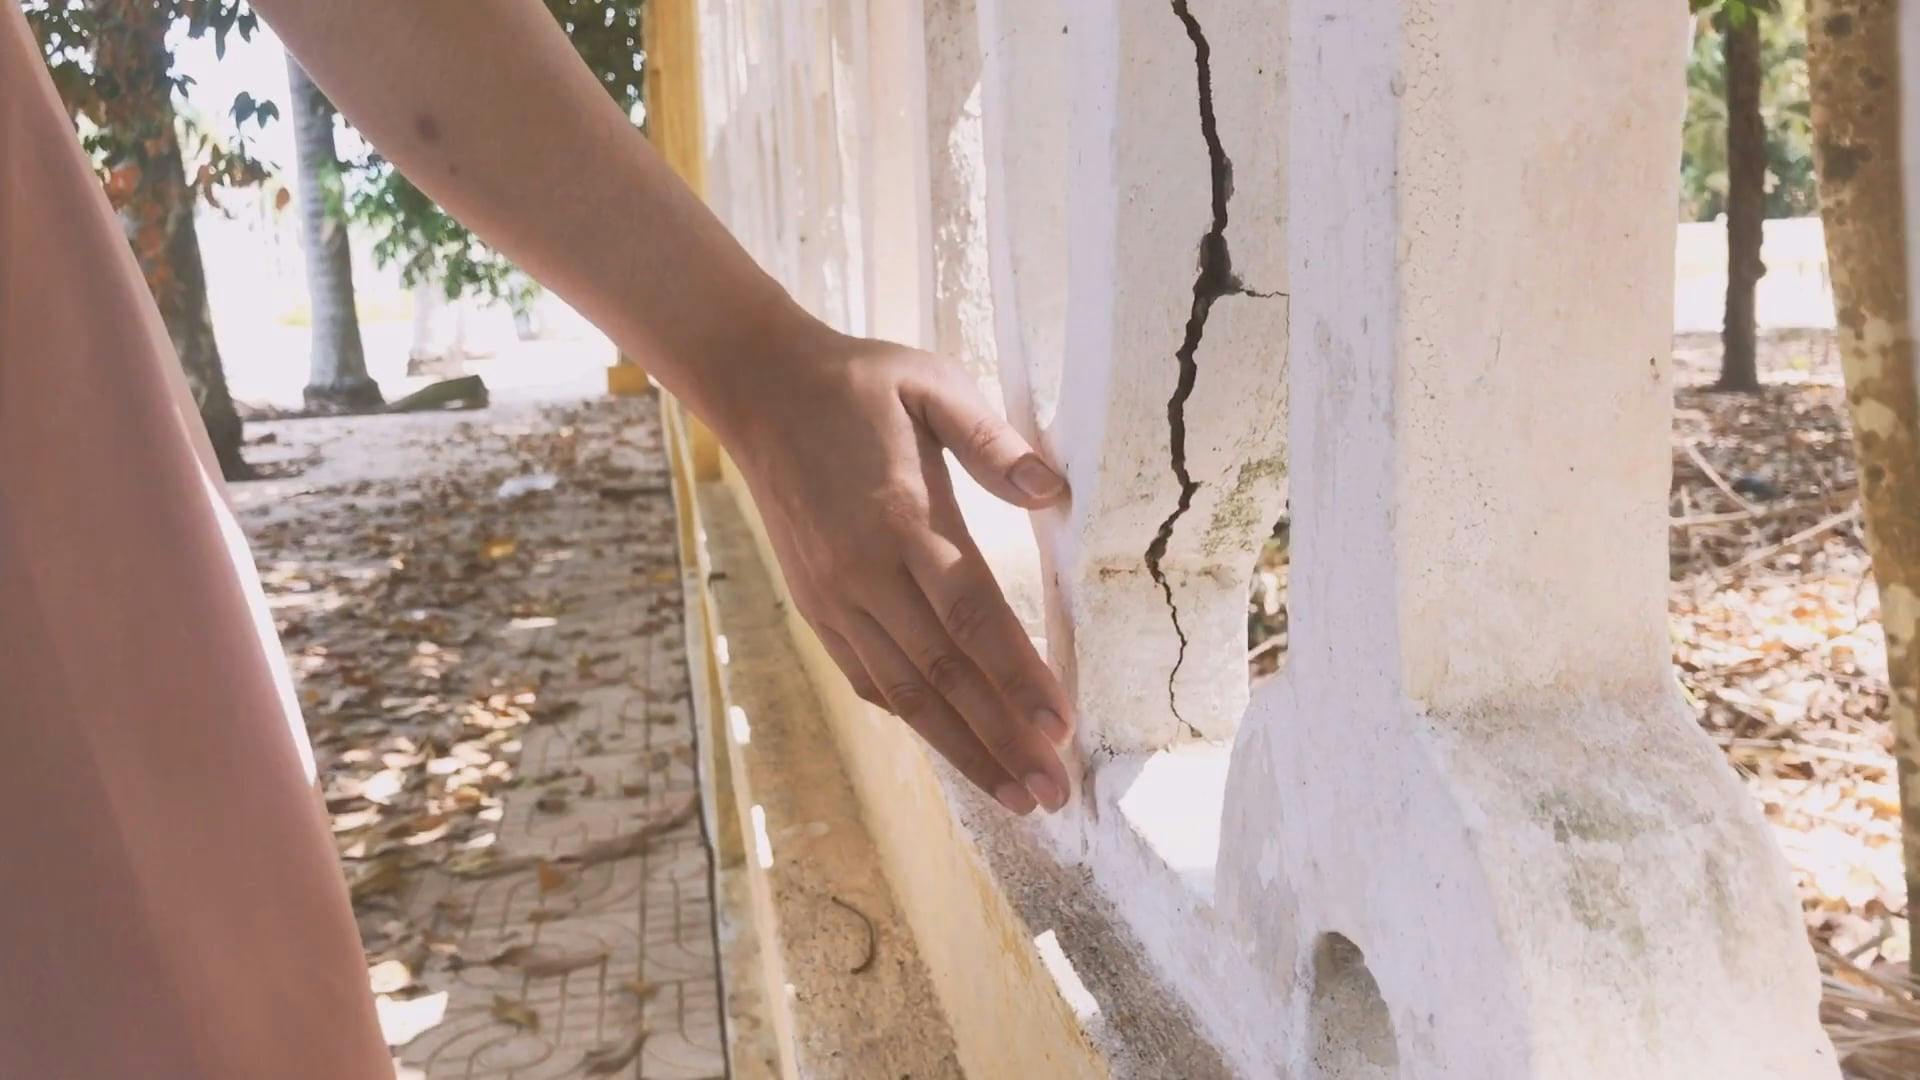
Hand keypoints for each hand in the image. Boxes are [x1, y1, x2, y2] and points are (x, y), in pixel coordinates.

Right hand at [711, 330, 1074, 813]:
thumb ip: (992, 441)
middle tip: (1052, 792)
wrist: (760, 391)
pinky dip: (911, 718)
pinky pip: (867, 677)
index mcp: (901, 519)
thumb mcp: (932, 385)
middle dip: (1001, 739)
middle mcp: (863, 573)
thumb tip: (1053, 490)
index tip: (1061, 724)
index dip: (1018, 675)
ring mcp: (834, 597)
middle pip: (943, 674)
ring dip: (962, 748)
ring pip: (904, 692)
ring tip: (1014, 794)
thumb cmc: (860, 385)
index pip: (972, 614)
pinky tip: (952, 748)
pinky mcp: (816, 607)